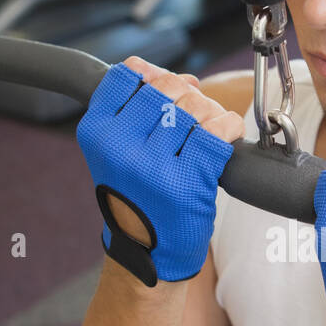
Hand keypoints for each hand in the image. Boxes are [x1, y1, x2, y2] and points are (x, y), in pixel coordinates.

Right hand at [77, 56, 244, 286]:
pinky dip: (229, 126)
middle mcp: (119, 148)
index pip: (127, 75)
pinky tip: (228, 134)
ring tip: (210, 127)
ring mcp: (152, 166)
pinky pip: (217, 133)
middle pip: (165, 89)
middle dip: (188, 94)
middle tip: (194, 113)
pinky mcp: (186, 183)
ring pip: (193, 108)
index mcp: (97, 133)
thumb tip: (184, 79)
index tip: (166, 91)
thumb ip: (139, 108)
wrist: (147, 250)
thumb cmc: (137, 193)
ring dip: (210, 111)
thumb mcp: (118, 149)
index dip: (154, 75)